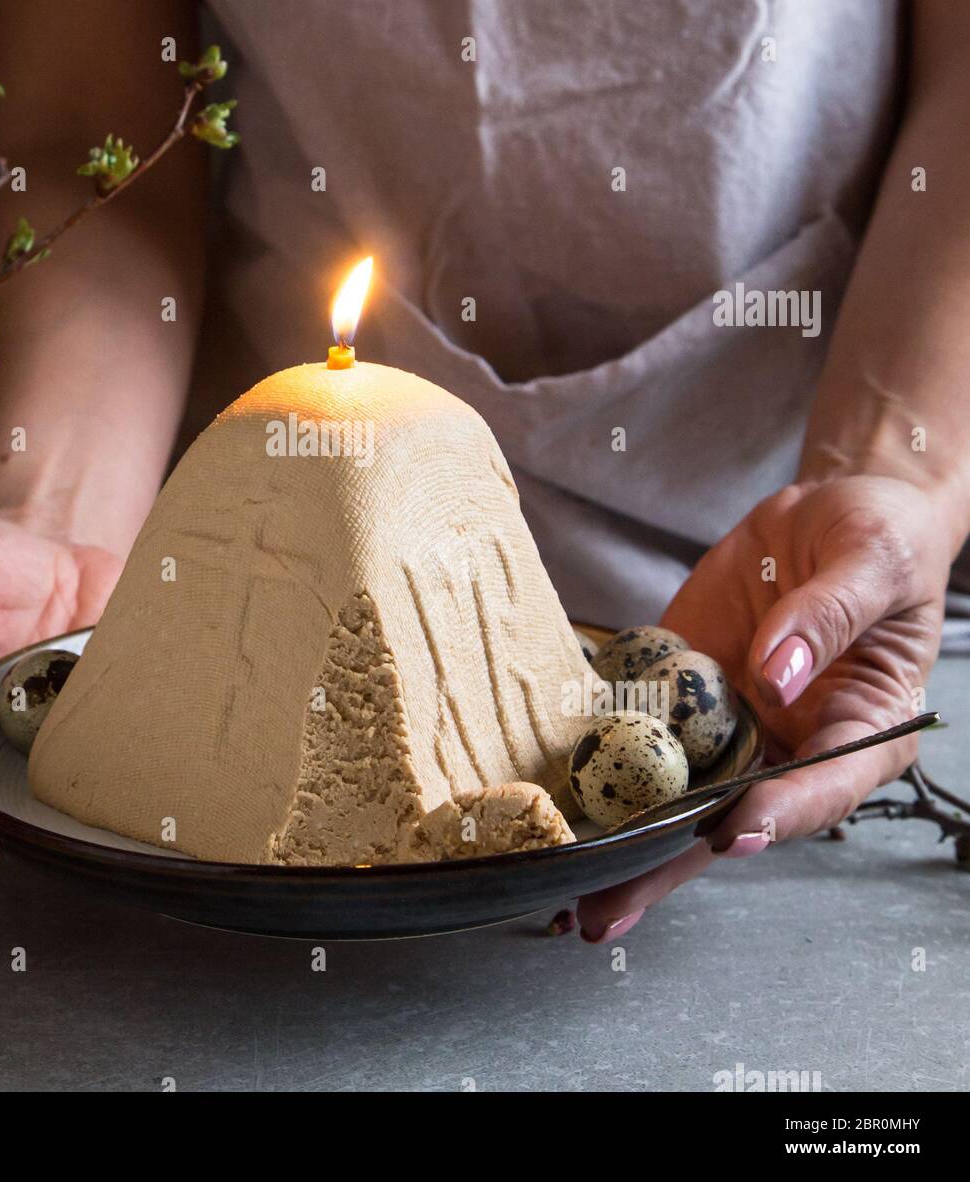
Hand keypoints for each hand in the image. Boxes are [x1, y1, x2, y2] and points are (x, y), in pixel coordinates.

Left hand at [576, 475, 949, 942]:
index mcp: (860, 730)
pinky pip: (635, 733)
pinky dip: (596, 766)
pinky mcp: (676, 692)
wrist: (822, 515)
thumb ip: (827, 616)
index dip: (781, 814)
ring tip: (563, 894)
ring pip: (673, 797)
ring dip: (620, 845)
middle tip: (604, 912)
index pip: (823, 785)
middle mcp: (787, 744)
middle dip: (668, 868)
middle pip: (729, 820)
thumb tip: (778, 673)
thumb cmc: (875, 538)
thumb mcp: (870, 560)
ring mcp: (726, 723)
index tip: (736, 834)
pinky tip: (552, 802)